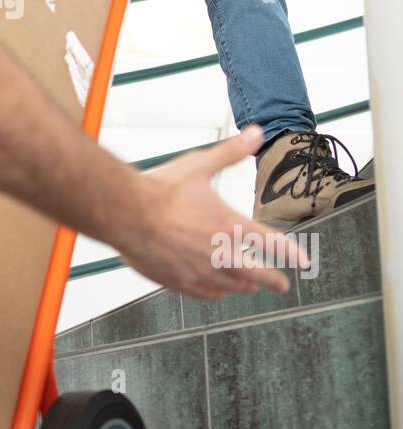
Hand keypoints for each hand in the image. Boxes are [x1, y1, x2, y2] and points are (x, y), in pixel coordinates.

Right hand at [117, 125, 307, 299]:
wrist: (126, 212)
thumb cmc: (160, 190)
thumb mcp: (200, 165)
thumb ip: (231, 152)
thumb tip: (255, 134)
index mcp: (229, 225)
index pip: (271, 244)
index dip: (291, 254)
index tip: (302, 261)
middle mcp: (219, 252)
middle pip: (257, 274)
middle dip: (273, 280)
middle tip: (281, 285)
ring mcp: (200, 270)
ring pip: (232, 286)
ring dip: (245, 286)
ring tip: (250, 287)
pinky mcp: (180, 280)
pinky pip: (206, 294)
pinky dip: (218, 293)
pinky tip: (218, 291)